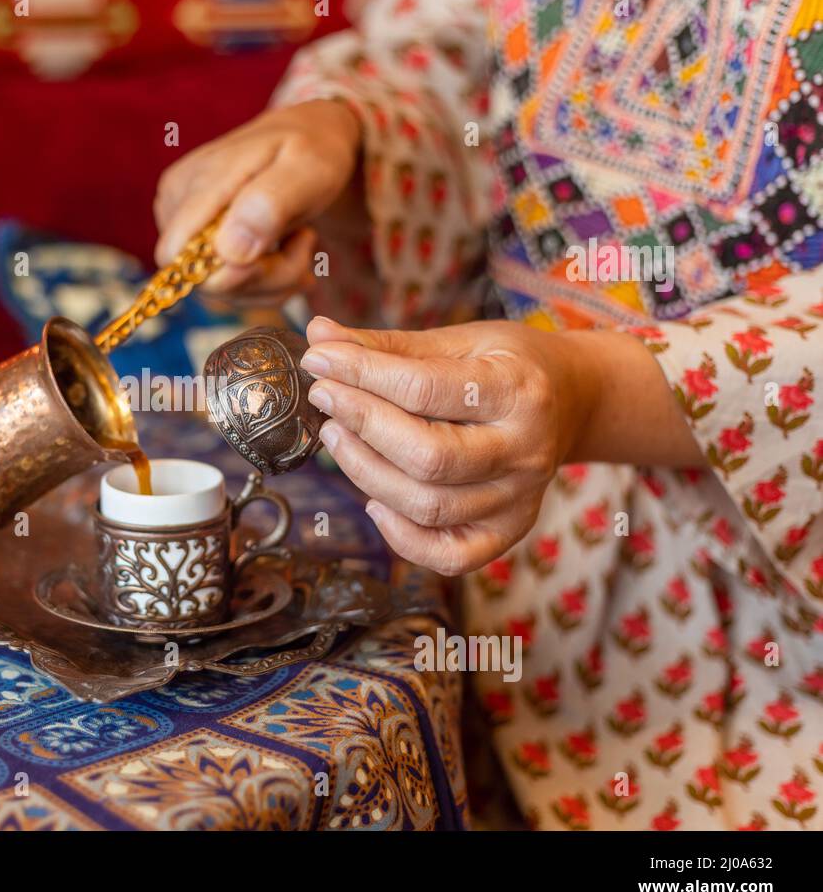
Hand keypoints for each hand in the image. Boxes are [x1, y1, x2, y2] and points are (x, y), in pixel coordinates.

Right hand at [154, 99, 360, 305]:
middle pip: (204, 280)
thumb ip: (269, 204)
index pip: (181, 257)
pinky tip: (284, 249)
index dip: (234, 275)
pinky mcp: (191, 239)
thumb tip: (228, 251)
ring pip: (219, 289)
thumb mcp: (309, 168)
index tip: (292, 247)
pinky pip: (225, 286)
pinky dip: (263, 280)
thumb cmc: (311, 149)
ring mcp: (180, 222)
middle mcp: (176, 202)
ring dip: (271, 280)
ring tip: (301, 241)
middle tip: (306, 241)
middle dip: (266, 277)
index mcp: (198, 182)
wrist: (307, 135)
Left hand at [301, 317, 599, 575]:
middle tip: (324, 399)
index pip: (425, 388)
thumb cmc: (507, 365)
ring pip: (428, 506)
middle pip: (428, 457)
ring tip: (336, 437)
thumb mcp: (459, 340)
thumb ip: (387, 345)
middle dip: (362, 426)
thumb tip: (319, 335)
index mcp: (518, 389)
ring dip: (366, 474)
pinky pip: (448, 556)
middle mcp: (525, 450)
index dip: (361, 375)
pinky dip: (401, 538)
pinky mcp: (510, 531)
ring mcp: (520, 498)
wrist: (573, 399)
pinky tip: (373, 501)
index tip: (318, 361)